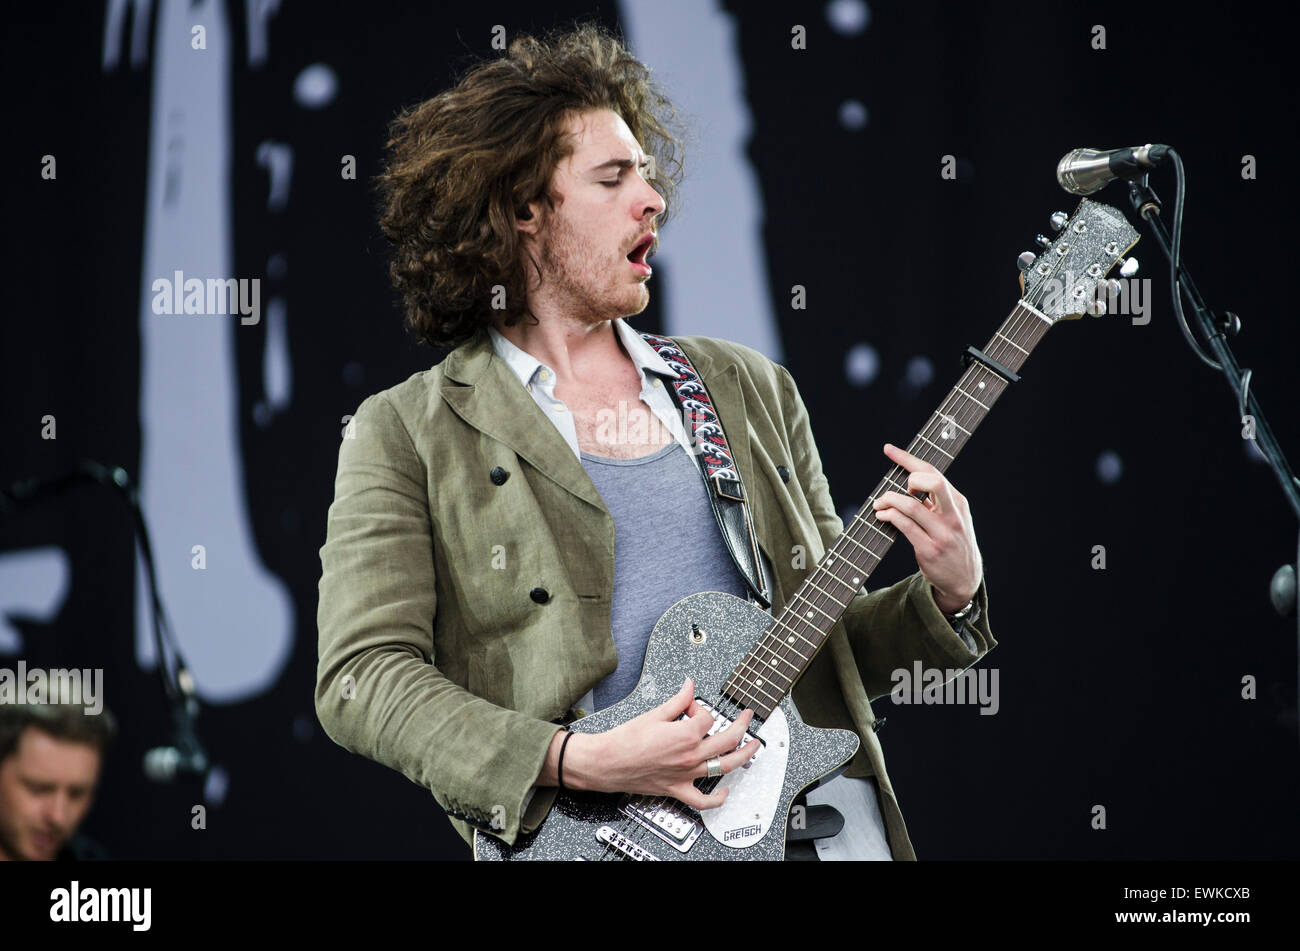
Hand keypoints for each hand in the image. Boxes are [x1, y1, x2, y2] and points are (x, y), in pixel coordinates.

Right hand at [574, 678, 758, 809]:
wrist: (606, 762)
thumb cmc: (624, 741)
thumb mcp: (654, 713)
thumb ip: (678, 700)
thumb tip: (689, 687)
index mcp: (685, 735)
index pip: (707, 717)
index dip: (701, 708)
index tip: (691, 706)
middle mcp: (690, 756)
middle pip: (728, 739)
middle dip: (742, 725)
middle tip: (746, 717)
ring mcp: (686, 774)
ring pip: (725, 767)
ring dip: (745, 756)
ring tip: (754, 747)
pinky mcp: (677, 789)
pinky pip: (703, 800)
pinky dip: (719, 798)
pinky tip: (726, 790)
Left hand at [871, 443, 982, 612]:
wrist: (965, 580)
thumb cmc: (953, 543)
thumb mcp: (953, 518)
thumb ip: (936, 501)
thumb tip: (907, 480)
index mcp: (958, 503)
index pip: (934, 473)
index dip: (909, 458)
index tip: (889, 449)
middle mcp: (953, 516)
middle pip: (934, 482)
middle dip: (909, 477)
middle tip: (897, 486)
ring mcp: (942, 533)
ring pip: (911, 506)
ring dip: (889, 500)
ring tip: (879, 504)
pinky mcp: (929, 550)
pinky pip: (904, 526)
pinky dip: (889, 516)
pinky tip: (881, 516)